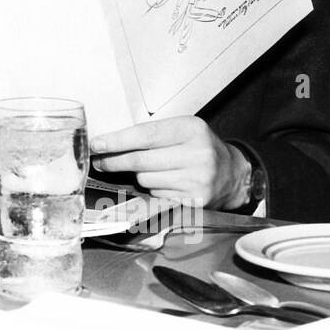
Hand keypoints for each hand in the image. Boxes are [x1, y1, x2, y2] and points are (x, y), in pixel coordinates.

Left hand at [90, 116, 251, 210]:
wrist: (232, 174)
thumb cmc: (199, 147)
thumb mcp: (181, 130)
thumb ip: (151, 134)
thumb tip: (110, 143)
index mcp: (191, 129)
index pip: (144, 135)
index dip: (116, 141)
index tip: (96, 145)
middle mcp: (197, 154)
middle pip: (140, 160)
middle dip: (114, 161)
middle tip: (100, 161)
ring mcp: (197, 179)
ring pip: (145, 179)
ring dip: (138, 175)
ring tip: (149, 169)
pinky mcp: (195, 200)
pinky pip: (157, 194)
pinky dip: (153, 188)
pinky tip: (164, 182)